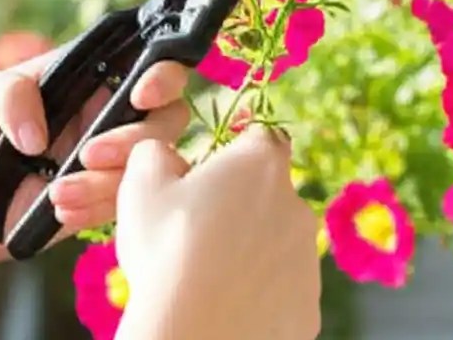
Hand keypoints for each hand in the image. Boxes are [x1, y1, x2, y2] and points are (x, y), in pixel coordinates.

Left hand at [0, 48, 189, 270]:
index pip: (143, 60)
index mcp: (82, 77)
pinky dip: (96, 207)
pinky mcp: (98, 201)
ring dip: (112, 178)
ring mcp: (105, 159)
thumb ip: (7, 94)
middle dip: (140, 135)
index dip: (161, 71)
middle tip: (92, 152)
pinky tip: (57, 209)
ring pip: (151, 163)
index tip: (140, 92)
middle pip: (167, 114)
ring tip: (57, 192)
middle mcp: (102, 114)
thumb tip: (42, 135)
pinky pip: (123, 203)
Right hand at [114, 128, 321, 339]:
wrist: (194, 334)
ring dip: (249, 249)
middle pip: (268, 192)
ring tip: (206, 273)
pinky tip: (226, 301)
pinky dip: (259, 291)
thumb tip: (165, 153)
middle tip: (196, 229)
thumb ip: (157, 151)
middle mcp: (297, 205)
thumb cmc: (167, 251)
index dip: (236, 145)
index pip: (262, 134)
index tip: (212, 166)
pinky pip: (281, 287)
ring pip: (276, 242)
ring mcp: (308, 258)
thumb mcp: (143, 183)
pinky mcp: (309, 304)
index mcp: (260, 164)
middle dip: (238, 203)